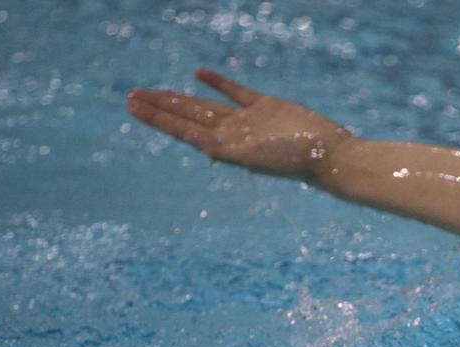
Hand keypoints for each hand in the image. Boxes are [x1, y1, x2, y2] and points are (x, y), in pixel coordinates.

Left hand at [126, 68, 348, 178]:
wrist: (329, 156)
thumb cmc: (295, 160)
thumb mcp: (256, 156)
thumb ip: (229, 149)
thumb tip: (202, 147)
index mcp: (225, 146)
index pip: (182, 127)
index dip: (156, 116)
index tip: (132, 105)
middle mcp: (231, 133)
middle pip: (186, 115)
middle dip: (159, 107)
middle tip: (130, 96)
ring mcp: (247, 121)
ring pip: (205, 104)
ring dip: (179, 98)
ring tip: (154, 91)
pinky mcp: (266, 107)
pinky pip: (235, 92)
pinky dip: (216, 82)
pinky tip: (199, 73)